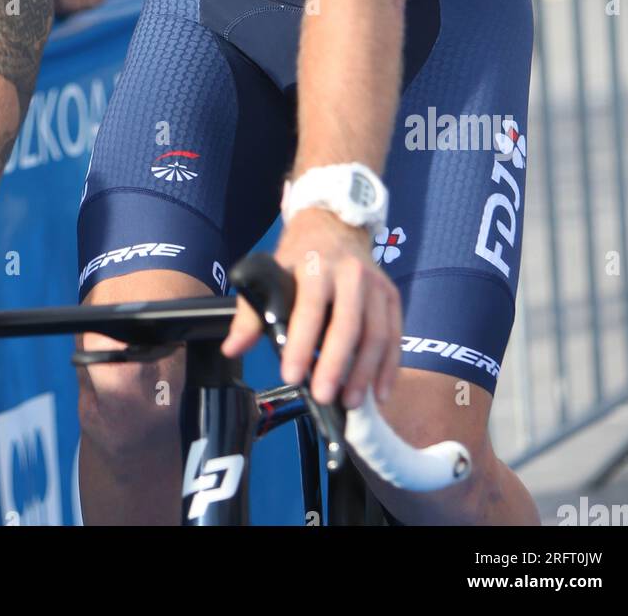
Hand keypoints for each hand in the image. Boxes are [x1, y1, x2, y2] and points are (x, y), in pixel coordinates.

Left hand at [221, 206, 401, 408]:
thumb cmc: (298, 256)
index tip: (290, 375)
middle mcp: (350, 273)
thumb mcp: (270, 273)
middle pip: (348, 324)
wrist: (334, 224)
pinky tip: (378, 393)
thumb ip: (252, 313)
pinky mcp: (391, 295)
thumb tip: (232, 349)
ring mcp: (375, 284)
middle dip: (335, 364)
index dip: (301, 343)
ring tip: (349, 402)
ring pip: (376, 333)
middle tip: (323, 397)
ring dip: (364, 373)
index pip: (310, 307)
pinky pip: (394, 336)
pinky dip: (388, 367)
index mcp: (315, 265)